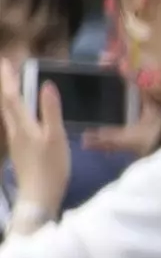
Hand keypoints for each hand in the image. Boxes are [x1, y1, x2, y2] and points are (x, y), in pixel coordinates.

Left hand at [0, 65, 62, 235]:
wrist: (38, 196)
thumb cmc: (50, 167)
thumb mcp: (56, 137)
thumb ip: (51, 111)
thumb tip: (47, 84)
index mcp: (23, 124)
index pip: (11, 96)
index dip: (8, 78)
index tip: (7, 61)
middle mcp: (15, 130)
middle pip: (6, 103)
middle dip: (6, 85)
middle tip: (7, 69)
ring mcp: (16, 142)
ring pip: (8, 114)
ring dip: (9, 98)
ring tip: (12, 88)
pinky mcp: (20, 151)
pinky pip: (14, 124)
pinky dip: (15, 112)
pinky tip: (21, 116)